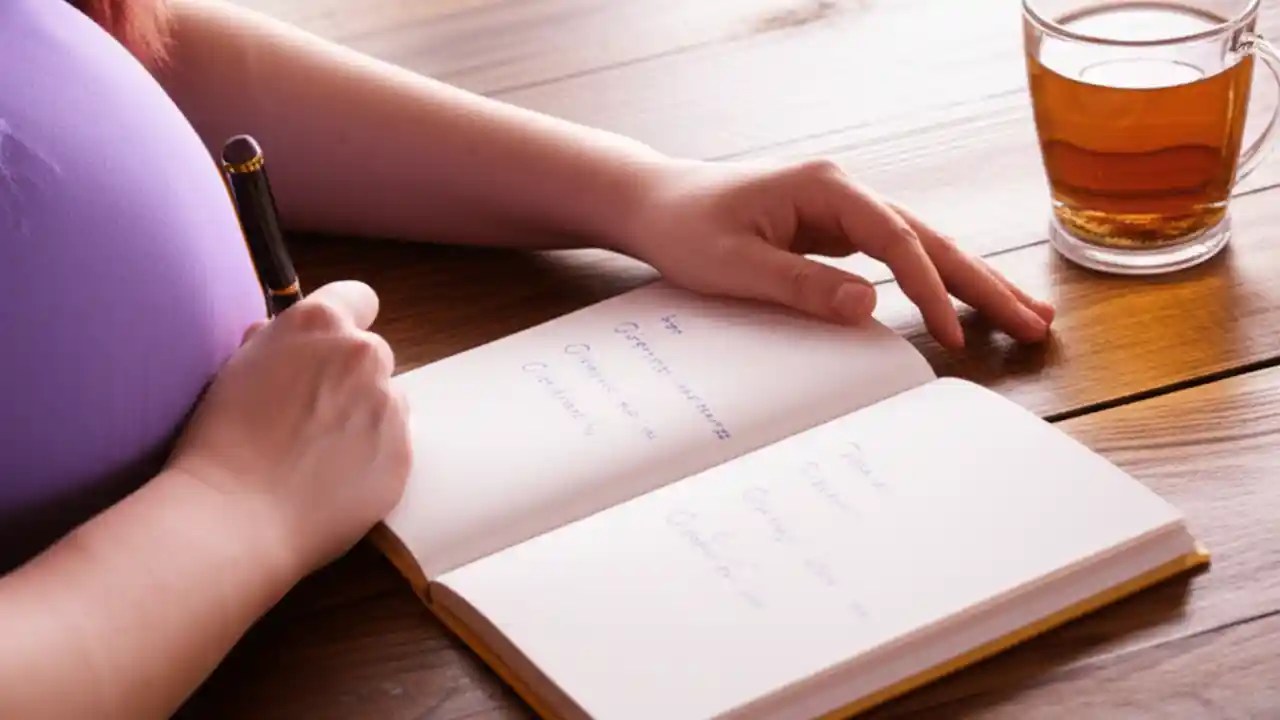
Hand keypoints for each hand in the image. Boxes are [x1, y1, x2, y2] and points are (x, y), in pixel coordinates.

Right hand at [167, 281, 410, 575]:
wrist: (235, 516)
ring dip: (364, 417)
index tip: (330, 347)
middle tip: (310, 414)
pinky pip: (393, 445)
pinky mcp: (402, 451)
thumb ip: (274, 342)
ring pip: (386, 400)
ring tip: (317, 454)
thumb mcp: (236, 367)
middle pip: (371, 354)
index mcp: (319, 322)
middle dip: (349, 377)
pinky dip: (371, 457)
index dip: (344, 321)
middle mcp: (363, 354)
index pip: (357, 297)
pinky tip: (331, 479)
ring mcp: (388, 403)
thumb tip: (283, 334)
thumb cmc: (220, 441)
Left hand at [621, 158, 1053, 348]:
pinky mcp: (838, 230)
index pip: (897, 240)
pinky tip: (965, 301)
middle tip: (1035, 322)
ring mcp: (845, 211)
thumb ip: (800, 285)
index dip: (930, 289)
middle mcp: (846, 193)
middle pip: (930, 239)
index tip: (955, 334)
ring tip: (1027, 314)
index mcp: (827, 189)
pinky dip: (935, 281)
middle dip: (983, 282)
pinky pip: (900, 258)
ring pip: (924, 246)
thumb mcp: (735, 264)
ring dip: (972, 281)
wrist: (658, 204)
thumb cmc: (687, 228)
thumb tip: (870, 306)